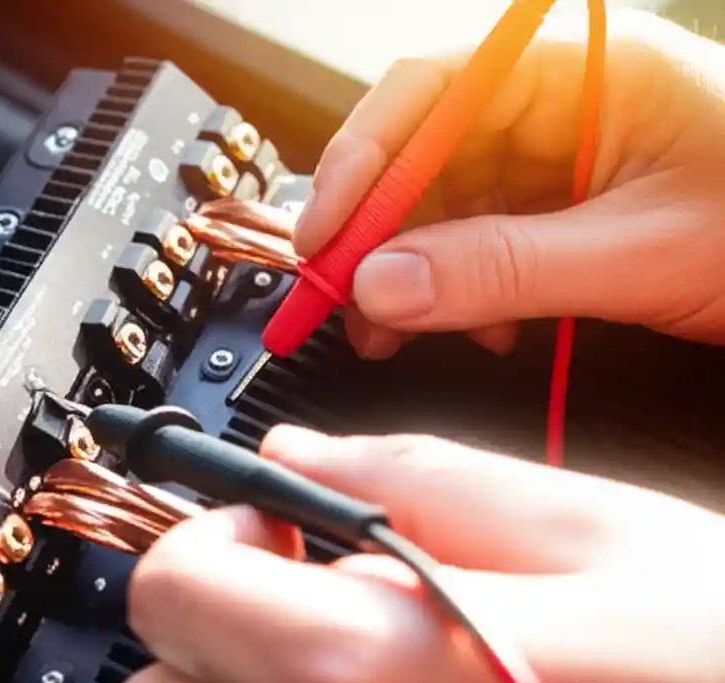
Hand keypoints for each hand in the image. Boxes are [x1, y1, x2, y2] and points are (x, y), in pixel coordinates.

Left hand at [113, 426, 724, 682]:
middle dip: (212, 631)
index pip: (172, 591)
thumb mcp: (589, 534)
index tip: (271, 531)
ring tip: (340, 676)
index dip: (210, 540)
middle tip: (304, 604)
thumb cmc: (715, 664)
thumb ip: (413, 478)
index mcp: (377, 670)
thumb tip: (295, 452)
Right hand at [292, 10, 724, 358]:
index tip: (323, 241)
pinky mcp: (568, 199)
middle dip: (378, 232)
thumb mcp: (644, 252)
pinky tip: (478, 328)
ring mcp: (563, 148)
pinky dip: (464, 284)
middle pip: (426, 149)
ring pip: (446, 199)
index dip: (362, 165)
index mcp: (580, 65)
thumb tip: (383, 285)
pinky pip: (484, 231)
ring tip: (393, 330)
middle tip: (337, 300)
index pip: (430, 92)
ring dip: (412, 269)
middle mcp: (561, 96)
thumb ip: (504, 268)